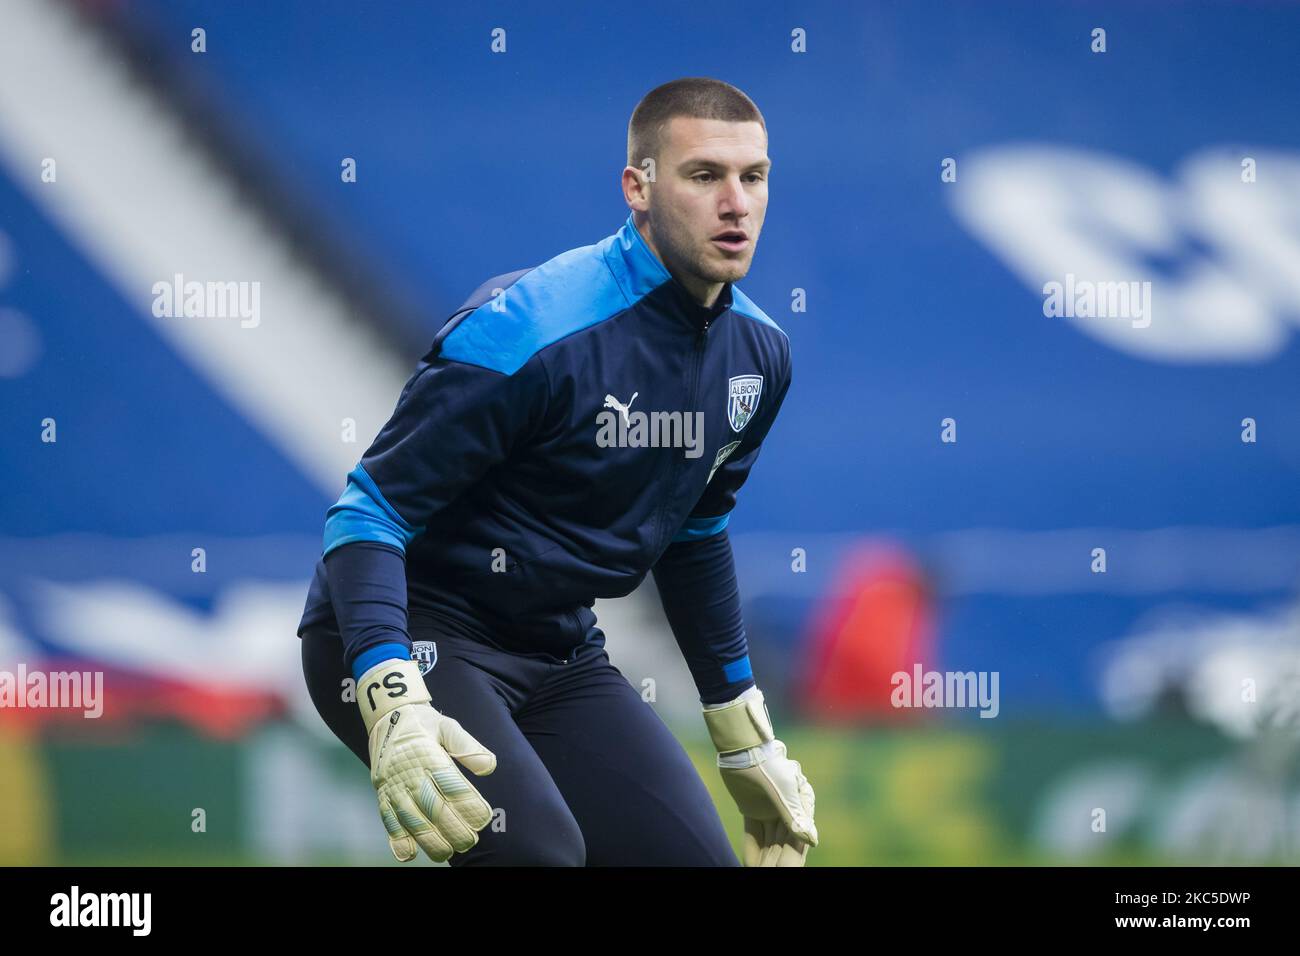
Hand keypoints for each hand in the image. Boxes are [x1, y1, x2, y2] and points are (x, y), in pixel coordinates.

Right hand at [357, 658, 496, 861]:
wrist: (387, 715)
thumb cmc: (424, 724)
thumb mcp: (448, 726)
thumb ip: (468, 746)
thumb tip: (490, 766)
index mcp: (428, 755)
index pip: (451, 784)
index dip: (467, 804)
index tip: (484, 818)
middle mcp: (410, 774)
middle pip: (433, 807)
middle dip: (453, 828)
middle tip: (470, 841)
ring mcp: (394, 787)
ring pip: (411, 819)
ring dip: (429, 839)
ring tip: (447, 853)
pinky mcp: (382, 795)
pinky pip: (388, 821)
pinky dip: (397, 839)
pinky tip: (409, 854)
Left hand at [703, 686, 817, 866]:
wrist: (741, 745)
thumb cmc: (766, 763)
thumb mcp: (781, 791)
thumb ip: (794, 816)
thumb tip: (813, 841)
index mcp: (802, 803)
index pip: (800, 837)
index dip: (793, 858)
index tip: (786, 870)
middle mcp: (788, 809)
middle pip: (784, 841)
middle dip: (777, 860)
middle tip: (769, 872)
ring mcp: (770, 809)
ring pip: (769, 840)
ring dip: (765, 857)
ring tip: (759, 871)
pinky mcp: (753, 808)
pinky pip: (754, 833)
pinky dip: (752, 848)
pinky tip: (749, 863)